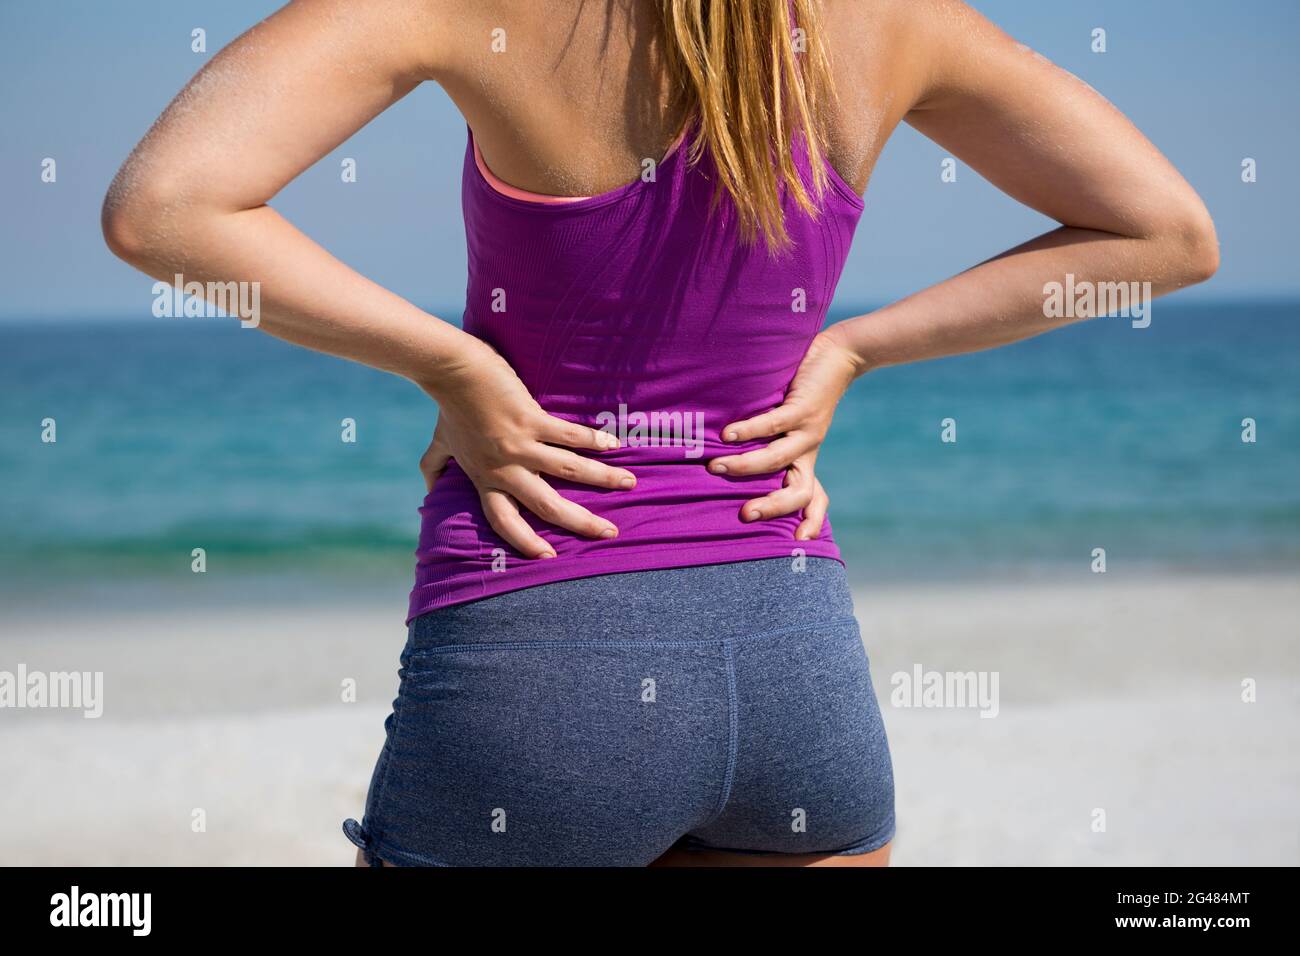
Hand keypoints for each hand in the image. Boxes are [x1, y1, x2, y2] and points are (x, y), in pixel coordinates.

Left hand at [419, 337, 635, 558]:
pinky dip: (595, 441)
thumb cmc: (448, 407)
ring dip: (602, 479)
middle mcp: (505, 468)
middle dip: (581, 522)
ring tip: (630, 484)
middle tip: (609, 533)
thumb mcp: (439, 444)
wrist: (452, 370)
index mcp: (485, 479)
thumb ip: (435, 468)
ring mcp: (520, 445)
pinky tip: (615, 445)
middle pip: (547, 506)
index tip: (550, 557)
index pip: (505, 521)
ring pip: (568, 471)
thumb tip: (428, 490)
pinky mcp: (532, 419)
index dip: (526, 542)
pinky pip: (570, 436)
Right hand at [707, 327, 861, 539]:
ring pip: (777, 459)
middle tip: (745, 514)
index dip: (810, 520)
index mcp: (805, 459)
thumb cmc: (803, 391)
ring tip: (715, 465)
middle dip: (773, 506)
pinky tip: (727, 434)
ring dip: (745, 465)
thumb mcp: (788, 425)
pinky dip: (748, 431)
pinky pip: (773, 424)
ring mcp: (807, 431)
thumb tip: (721, 458)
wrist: (837, 356)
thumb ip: (766, 443)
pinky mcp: (802, 408)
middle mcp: (808, 451)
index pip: (814, 498)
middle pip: (800, 491)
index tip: (800, 541)